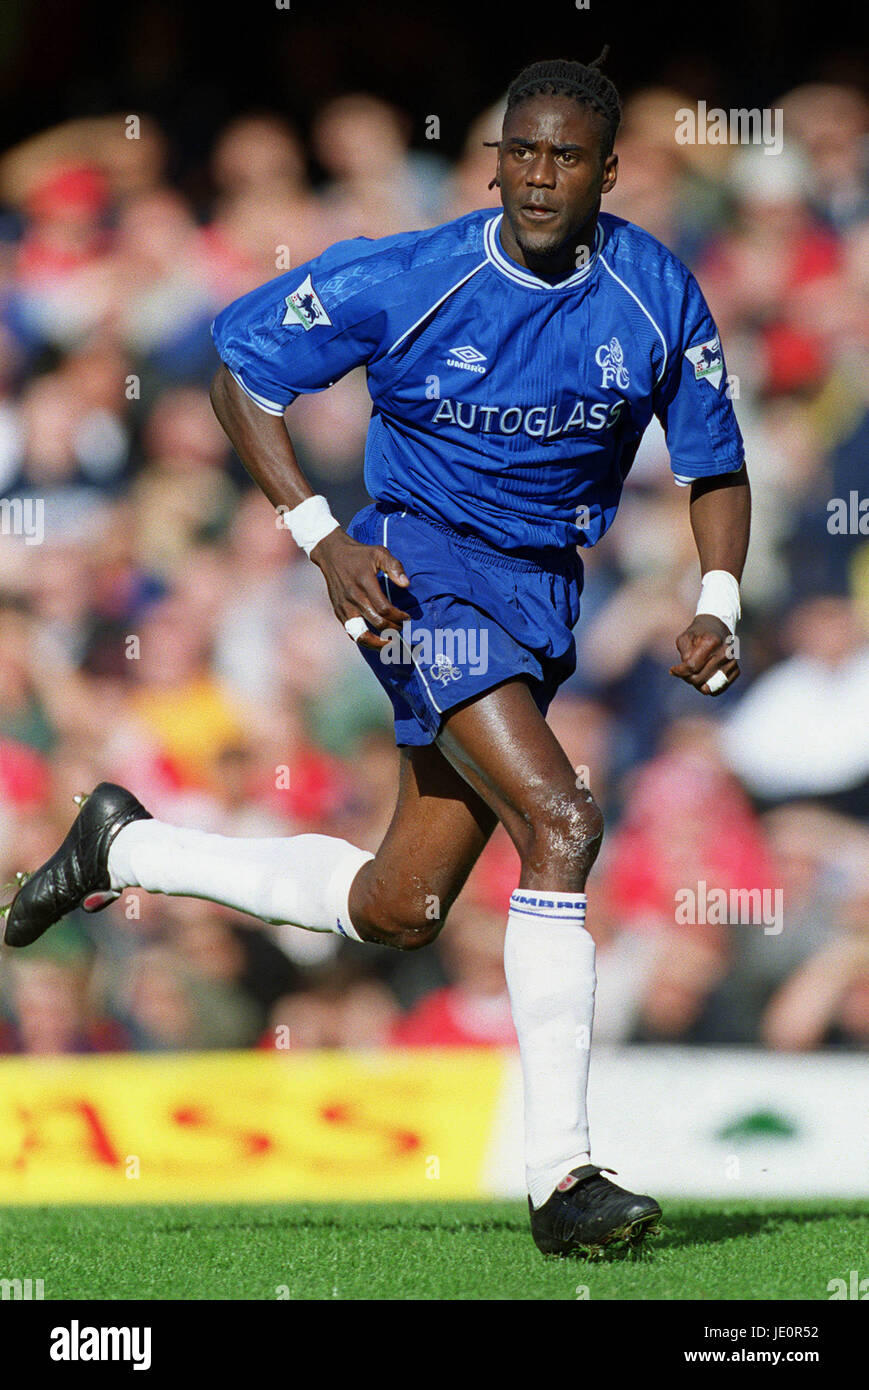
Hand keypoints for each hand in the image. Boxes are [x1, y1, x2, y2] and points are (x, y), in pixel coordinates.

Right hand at [309, 528, 410, 651]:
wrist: (332, 554)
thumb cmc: (359, 554)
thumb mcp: (379, 553)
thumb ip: (394, 567)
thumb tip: (406, 584)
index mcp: (364, 583)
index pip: (384, 608)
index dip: (398, 616)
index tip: (407, 617)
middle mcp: (353, 597)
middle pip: (376, 622)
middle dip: (393, 628)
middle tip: (402, 627)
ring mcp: (344, 607)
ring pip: (361, 634)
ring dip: (377, 643)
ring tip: (389, 644)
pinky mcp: (338, 612)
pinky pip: (351, 632)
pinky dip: (364, 639)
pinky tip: (375, 639)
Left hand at [670, 614, 739, 695]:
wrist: (717, 626)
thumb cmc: (697, 633)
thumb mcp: (685, 638)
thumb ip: (684, 655)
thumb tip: (687, 674)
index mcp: (711, 642)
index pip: (692, 666)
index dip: (679, 671)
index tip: (673, 670)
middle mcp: (724, 652)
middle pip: (700, 678)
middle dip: (688, 678)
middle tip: (684, 672)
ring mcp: (732, 661)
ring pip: (711, 686)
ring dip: (699, 684)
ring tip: (694, 674)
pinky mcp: (736, 669)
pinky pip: (721, 687)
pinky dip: (711, 687)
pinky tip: (704, 678)